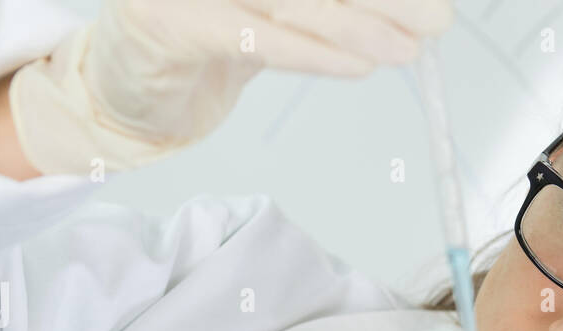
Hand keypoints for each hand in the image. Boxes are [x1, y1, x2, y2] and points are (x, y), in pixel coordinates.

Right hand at [10, 0, 456, 173]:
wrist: (126, 89)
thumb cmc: (206, 37)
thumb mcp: (271, 7)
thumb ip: (323, 3)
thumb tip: (405, 7)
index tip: (428, 0)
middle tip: (436, 17)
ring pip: (292, 0)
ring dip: (361, 25)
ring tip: (411, 45)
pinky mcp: (169, 24)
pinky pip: (257, 39)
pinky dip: (315, 55)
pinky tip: (361, 66)